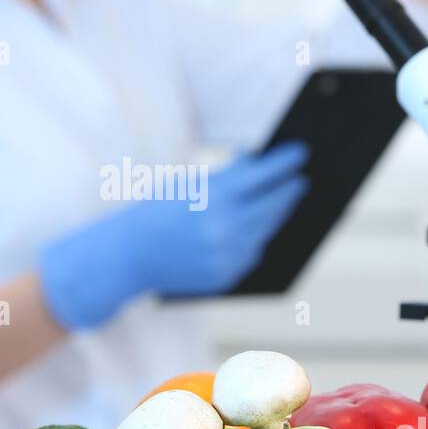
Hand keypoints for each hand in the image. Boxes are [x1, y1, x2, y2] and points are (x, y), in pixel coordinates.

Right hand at [40, 142, 309, 329]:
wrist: (127, 256)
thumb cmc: (153, 211)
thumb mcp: (187, 184)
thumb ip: (224, 176)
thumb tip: (256, 164)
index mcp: (215, 197)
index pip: (263, 175)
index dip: (285, 163)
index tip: (300, 153)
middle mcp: (227, 227)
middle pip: (273, 205)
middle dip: (288, 190)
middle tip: (300, 179)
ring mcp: (228, 255)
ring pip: (266, 231)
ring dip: (278, 214)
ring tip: (285, 200)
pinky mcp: (227, 276)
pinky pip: (253, 253)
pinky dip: (258, 237)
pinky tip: (263, 226)